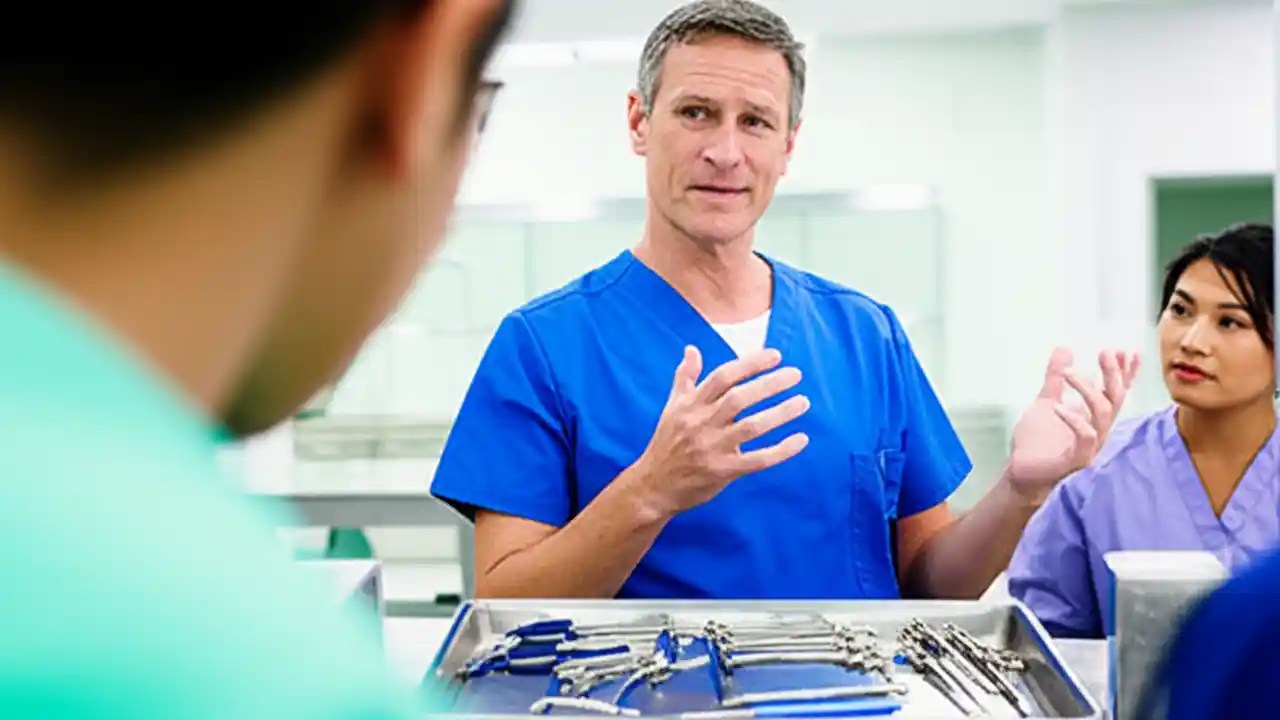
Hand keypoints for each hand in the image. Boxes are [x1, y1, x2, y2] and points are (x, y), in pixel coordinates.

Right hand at [630, 346, 810, 518]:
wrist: (654, 487)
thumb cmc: (666, 443)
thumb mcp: (672, 407)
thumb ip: (685, 377)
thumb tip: (691, 348)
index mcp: (691, 405)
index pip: (723, 377)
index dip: (750, 364)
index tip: (775, 356)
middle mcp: (701, 423)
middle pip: (739, 398)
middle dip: (770, 384)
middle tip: (796, 374)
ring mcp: (712, 448)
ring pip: (752, 427)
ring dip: (780, 413)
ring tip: (803, 402)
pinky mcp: (722, 472)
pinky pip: (758, 460)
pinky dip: (782, 450)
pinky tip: (801, 439)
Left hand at [1006, 347, 1139, 504]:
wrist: (1021, 472)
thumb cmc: (1037, 441)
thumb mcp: (1045, 401)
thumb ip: (1055, 378)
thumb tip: (1064, 348)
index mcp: (1093, 417)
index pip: (1115, 392)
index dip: (1125, 373)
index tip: (1129, 351)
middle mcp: (1097, 430)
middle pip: (1115, 398)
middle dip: (1113, 374)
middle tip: (1105, 352)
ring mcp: (1090, 445)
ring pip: (1102, 413)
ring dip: (1088, 390)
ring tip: (1069, 373)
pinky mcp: (1077, 458)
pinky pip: (1085, 437)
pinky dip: (1073, 419)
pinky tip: (1057, 407)